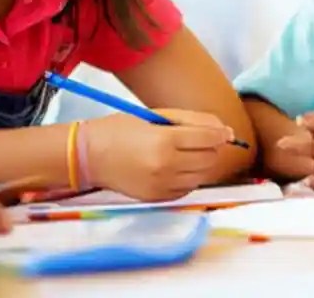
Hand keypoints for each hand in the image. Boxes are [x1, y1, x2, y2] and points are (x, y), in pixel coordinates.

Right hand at [85, 110, 232, 201]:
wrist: (87, 156)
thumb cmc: (121, 130)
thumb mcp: (157, 115)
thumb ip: (193, 121)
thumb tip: (226, 132)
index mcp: (165, 141)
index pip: (209, 139)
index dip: (221, 134)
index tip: (223, 132)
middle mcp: (165, 166)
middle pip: (210, 159)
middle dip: (211, 148)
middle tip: (197, 140)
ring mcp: (161, 185)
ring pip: (202, 175)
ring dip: (201, 163)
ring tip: (184, 153)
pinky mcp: (157, 198)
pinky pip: (188, 188)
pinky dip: (189, 177)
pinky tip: (174, 167)